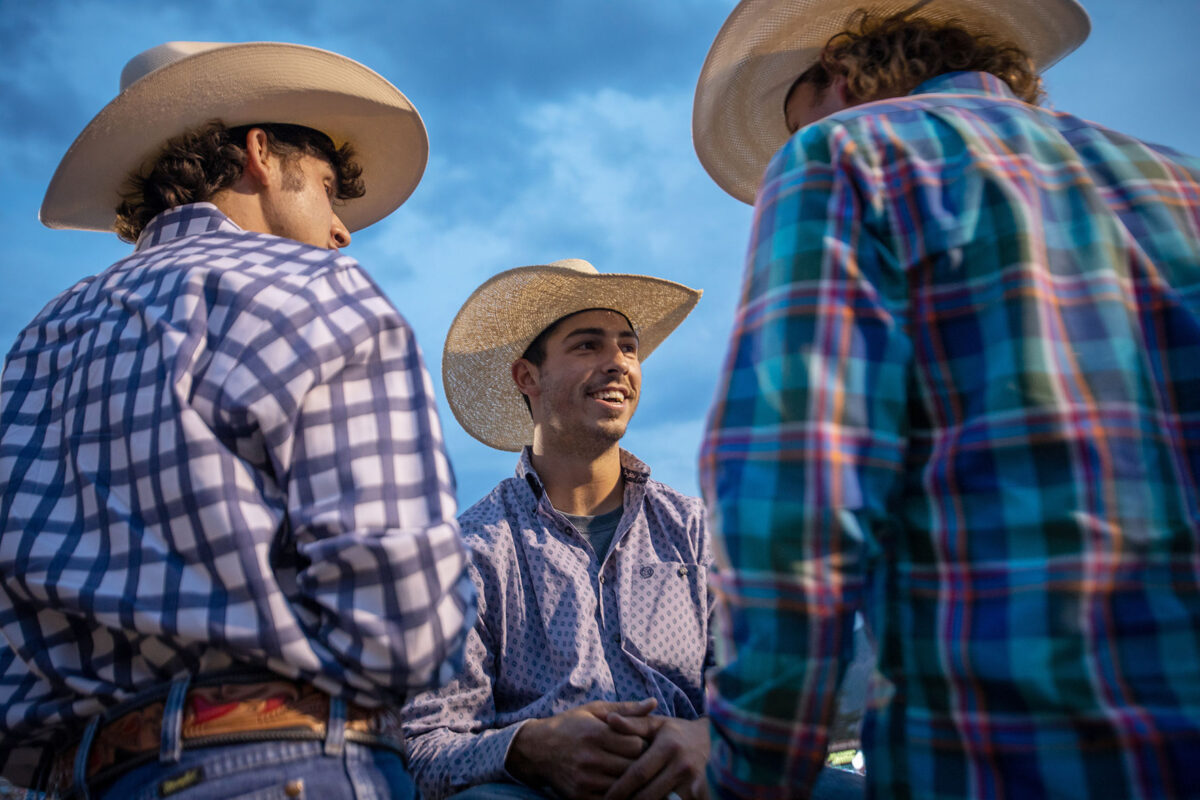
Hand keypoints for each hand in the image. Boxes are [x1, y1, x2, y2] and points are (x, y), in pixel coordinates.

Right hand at [507, 699, 657, 798]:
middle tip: (640, 759)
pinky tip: (616, 783)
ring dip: (629, 779)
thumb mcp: (595, 710)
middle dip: (640, 763)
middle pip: (632, 767)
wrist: (536, 750)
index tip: (640, 743)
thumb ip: (626, 709)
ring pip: (623, 785)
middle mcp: (590, 758)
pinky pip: (609, 799)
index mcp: (596, 734)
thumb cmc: (570, 725)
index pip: (637, 745)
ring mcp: (585, 780)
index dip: (643, 744)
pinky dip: (617, 793)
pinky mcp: (579, 797)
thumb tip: (654, 702)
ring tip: (629, 771)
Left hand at [602, 715, 709, 799]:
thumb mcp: (657, 724)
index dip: (620, 788)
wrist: (714, 739)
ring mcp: (694, 782)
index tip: (606, 798)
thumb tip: (609, 719)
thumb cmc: (678, 733)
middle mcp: (682, 765)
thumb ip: (633, 723)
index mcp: (668, 747)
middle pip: (649, 794)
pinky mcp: (701, 793)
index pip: (639, 773)